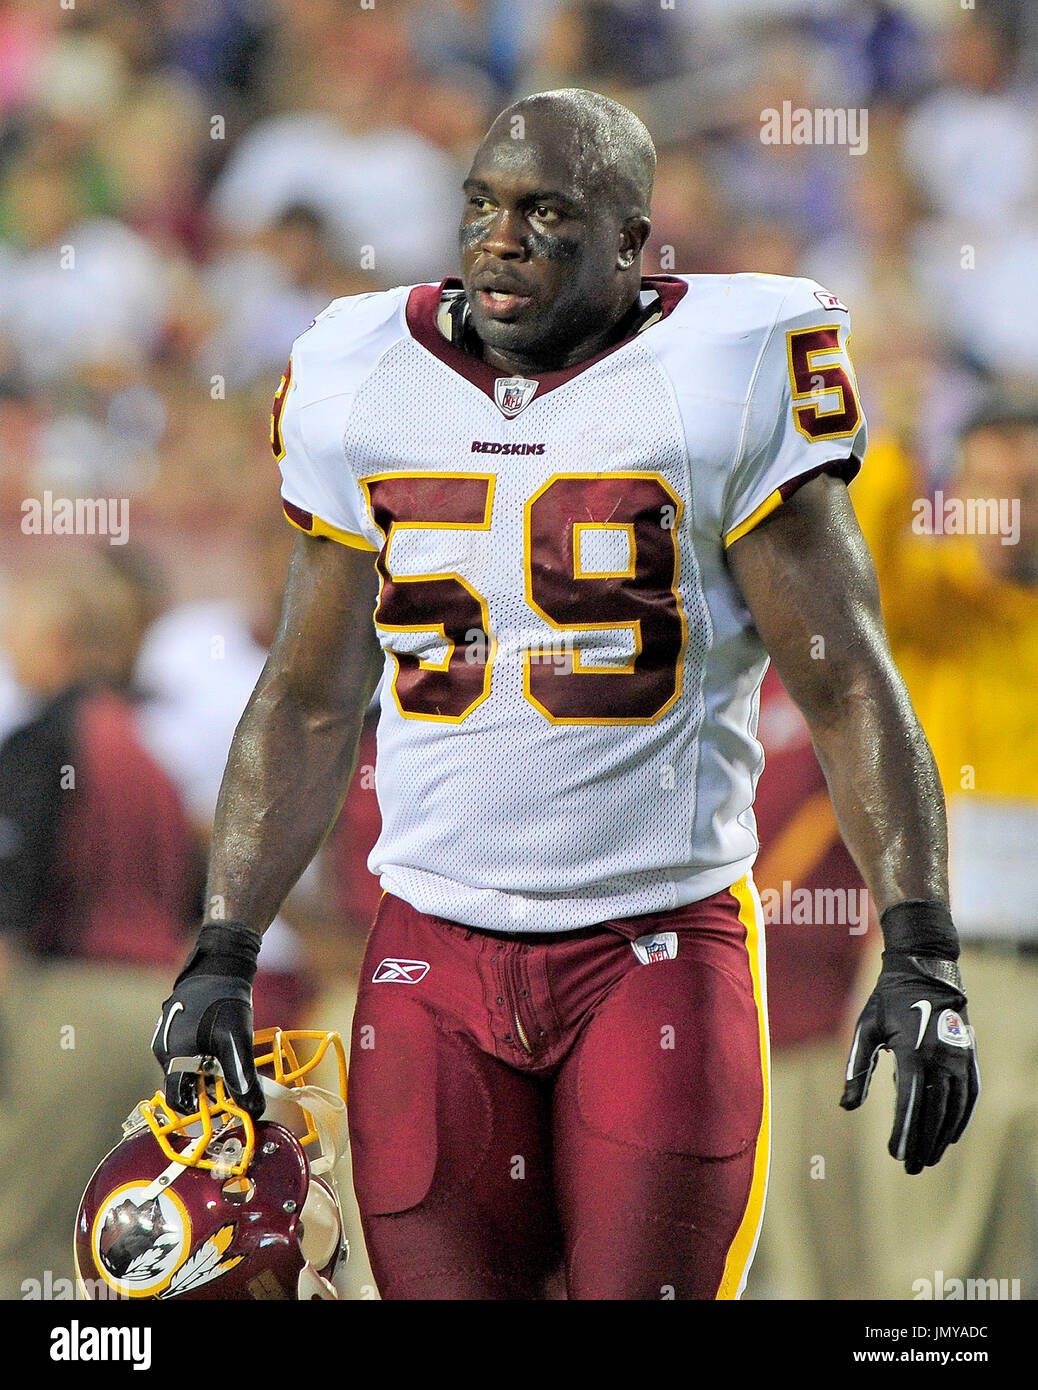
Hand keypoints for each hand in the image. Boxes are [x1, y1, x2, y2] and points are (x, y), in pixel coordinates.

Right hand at [152, 922, 264, 1117]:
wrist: (219, 964)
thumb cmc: (225, 1001)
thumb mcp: (236, 1041)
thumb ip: (242, 1077)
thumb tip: (253, 1110)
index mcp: (172, 1056)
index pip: (177, 1100)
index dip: (199, 1110)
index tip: (223, 1110)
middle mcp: (163, 1048)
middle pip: (184, 1084)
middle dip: (207, 1091)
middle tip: (232, 1087)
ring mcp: (168, 1036)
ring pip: (187, 1067)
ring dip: (207, 1073)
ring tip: (230, 1064)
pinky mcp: (176, 1026)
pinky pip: (188, 1051)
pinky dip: (205, 1057)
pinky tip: (223, 1046)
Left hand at [841, 951, 978, 1173]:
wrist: (925, 970)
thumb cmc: (889, 1000)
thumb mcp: (866, 1027)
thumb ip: (857, 1067)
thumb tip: (846, 1106)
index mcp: (914, 1051)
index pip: (909, 1102)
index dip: (903, 1130)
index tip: (895, 1154)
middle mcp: (941, 1058)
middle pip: (933, 1111)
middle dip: (922, 1142)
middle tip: (910, 1167)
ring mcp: (959, 1058)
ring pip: (953, 1108)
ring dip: (941, 1137)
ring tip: (927, 1159)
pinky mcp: (968, 1056)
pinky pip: (969, 1095)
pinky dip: (961, 1119)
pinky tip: (950, 1137)